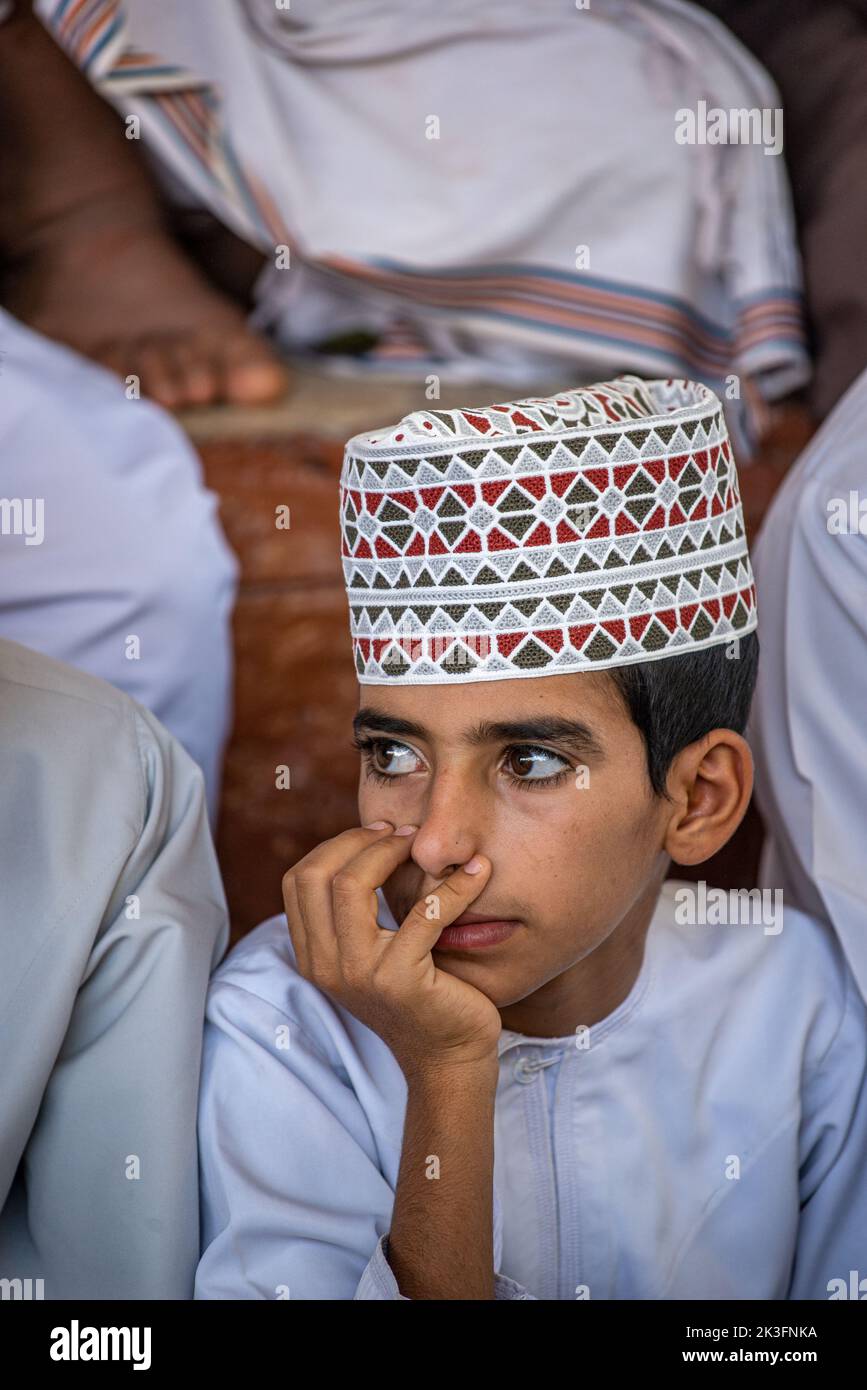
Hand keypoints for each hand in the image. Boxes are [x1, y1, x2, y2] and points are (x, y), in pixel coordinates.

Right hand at [282, 824, 502, 1074]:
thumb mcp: (370, 953)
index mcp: (313, 956)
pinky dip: (457, 885)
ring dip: (391, 852)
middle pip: (317, 875)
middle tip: (400, 832)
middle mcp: (325, 966)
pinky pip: (425, 913)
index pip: (298, 880)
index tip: (377, 833)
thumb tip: (368, 842)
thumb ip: (354, 914)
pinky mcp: (400, 979)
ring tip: (424, 844)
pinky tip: (480, 873)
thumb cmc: (418, 994)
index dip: (335, 846)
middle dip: (358, 841)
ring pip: (351, 885)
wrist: (448, 1058)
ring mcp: (359, 974)